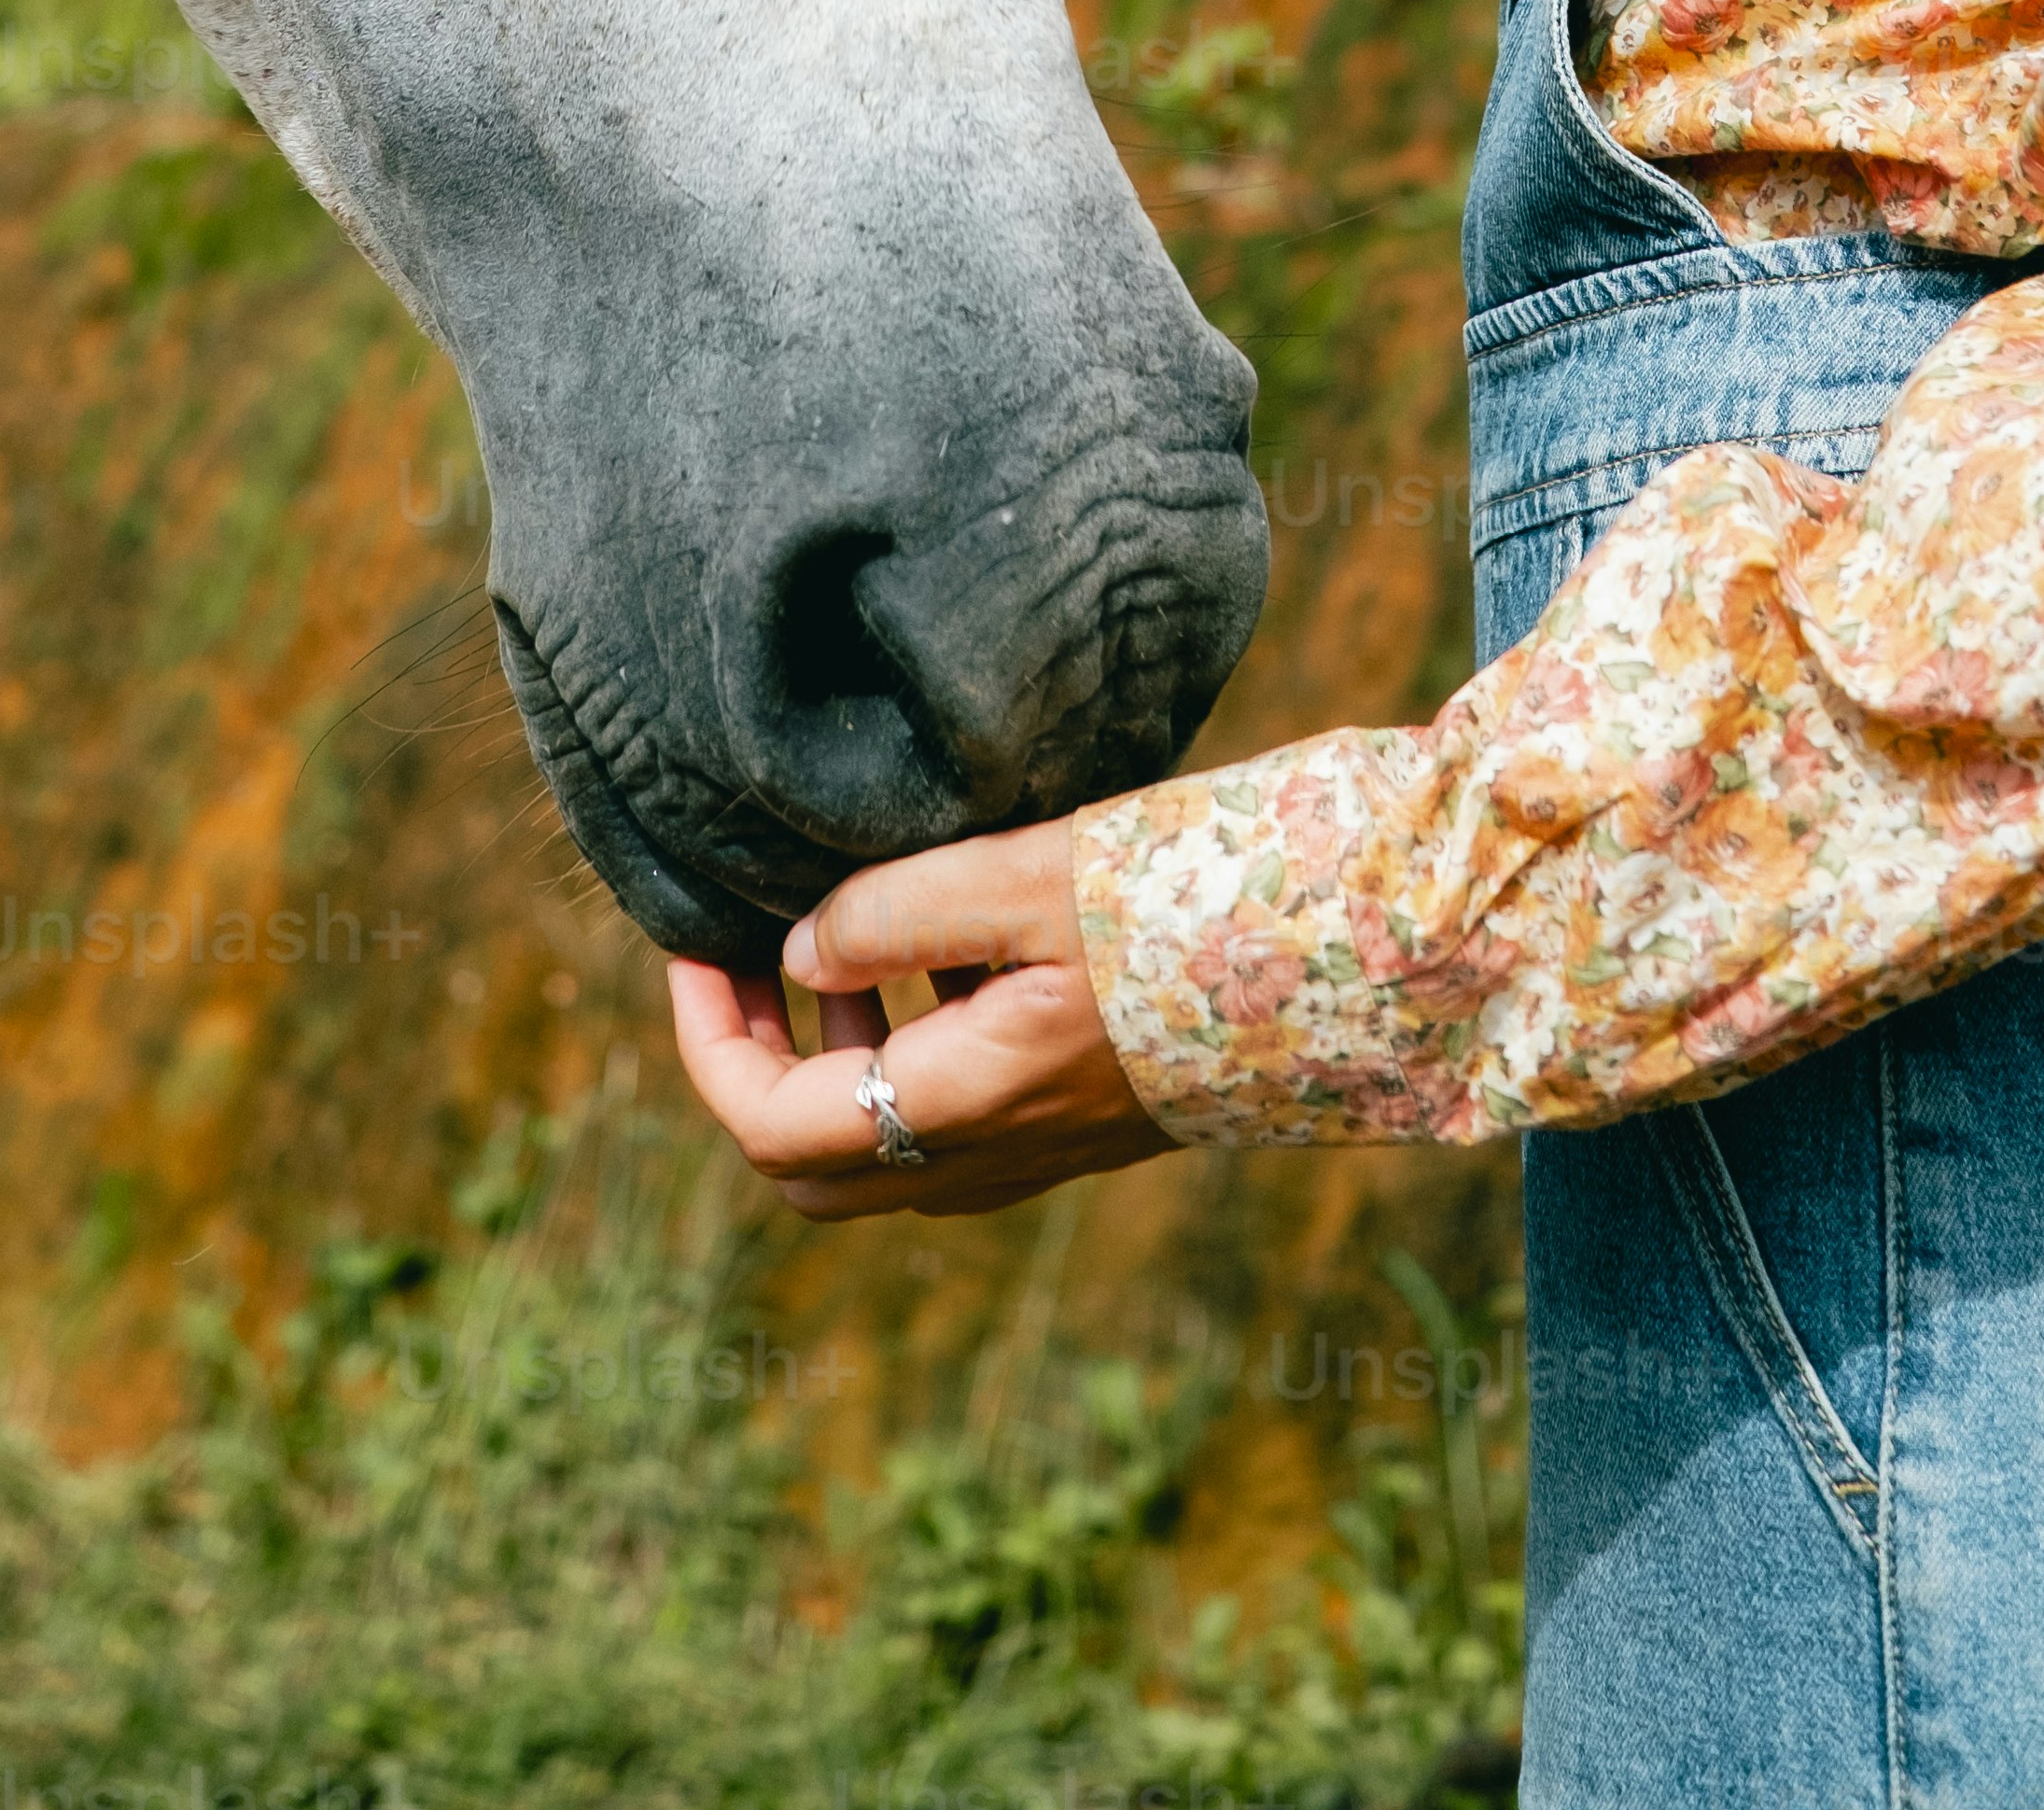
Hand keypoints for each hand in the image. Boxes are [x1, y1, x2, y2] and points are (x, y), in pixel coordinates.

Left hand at [666, 817, 1176, 1220]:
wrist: (1351, 959)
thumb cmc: (1190, 904)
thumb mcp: (1032, 877)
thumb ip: (901, 912)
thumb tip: (798, 946)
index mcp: (967, 1100)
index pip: (771, 1125)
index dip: (705, 1037)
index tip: (693, 939)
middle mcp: (994, 1152)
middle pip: (808, 1166)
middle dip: (753, 1059)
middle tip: (745, 950)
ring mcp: (1039, 1150)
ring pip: (875, 1145)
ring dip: (829, 1049)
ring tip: (838, 930)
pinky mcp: (1078, 1123)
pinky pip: (945, 1119)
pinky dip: (902, 1048)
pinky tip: (940, 949)